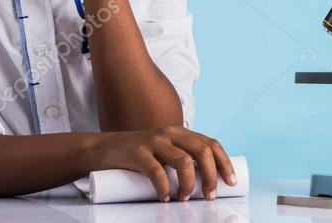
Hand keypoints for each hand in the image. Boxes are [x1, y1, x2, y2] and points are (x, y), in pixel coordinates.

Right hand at [89, 126, 235, 201]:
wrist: (100, 149)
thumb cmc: (135, 156)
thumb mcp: (162, 152)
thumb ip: (179, 159)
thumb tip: (203, 184)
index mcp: (180, 133)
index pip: (210, 144)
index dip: (224, 163)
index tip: (231, 182)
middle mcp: (170, 133)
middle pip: (202, 151)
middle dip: (211, 176)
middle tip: (210, 195)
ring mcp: (153, 141)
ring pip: (183, 161)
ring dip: (189, 184)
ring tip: (184, 198)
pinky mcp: (137, 152)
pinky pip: (156, 170)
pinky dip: (164, 186)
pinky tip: (164, 197)